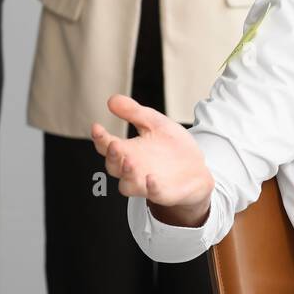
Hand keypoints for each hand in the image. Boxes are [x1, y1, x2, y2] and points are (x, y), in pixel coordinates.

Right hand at [91, 94, 213, 225]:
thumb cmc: (171, 146)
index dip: (100, 138)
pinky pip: (154, 194)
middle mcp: (133, 170)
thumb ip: (134, 112)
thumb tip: (112, 99)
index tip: (97, 127)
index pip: (106, 146)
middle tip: (113, 144)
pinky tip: (152, 179)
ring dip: (127, 174)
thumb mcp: (155, 123)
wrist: (196, 167)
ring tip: (129, 161)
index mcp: (128, 151)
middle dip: (112, 157)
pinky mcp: (163, 193)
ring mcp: (146, 183)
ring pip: (127, 185)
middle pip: (113, 167)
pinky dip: (152, 188)